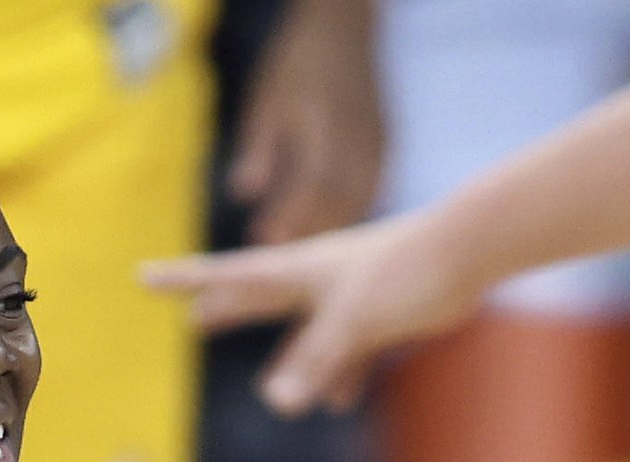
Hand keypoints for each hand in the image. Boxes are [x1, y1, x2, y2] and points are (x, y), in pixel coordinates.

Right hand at [142, 210, 479, 413]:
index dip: (182, 279)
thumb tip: (279, 406)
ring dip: (288, 362)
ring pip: (306, 336)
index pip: (225, 275)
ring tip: (270, 389)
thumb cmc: (404, 274)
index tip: (142, 278)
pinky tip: (337, 404)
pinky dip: (340, 377)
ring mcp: (348, 298)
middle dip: (227, 311)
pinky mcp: (381, 315)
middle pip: (259, 299)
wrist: (466, 251)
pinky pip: (349, 352)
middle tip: (194, 319)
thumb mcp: (352, 322)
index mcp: (295, 270)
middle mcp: (315, 280)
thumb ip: (314, 363)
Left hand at [226, 0, 385, 244]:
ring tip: (302, 260)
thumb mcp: (267, 98)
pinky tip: (333, 236)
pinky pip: (372, 192)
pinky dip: (351, 216)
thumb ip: (257, 146)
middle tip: (279, 264)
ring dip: (331, 232)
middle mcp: (355, 138)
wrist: (345, 28)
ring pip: (358, 201)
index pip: (309, 182)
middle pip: (337, 202)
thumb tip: (242, 193)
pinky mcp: (386, 147)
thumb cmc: (295, 63)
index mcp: (322, 123)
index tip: (263, 242)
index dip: (288, 216)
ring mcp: (376, 143)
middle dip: (308, 236)